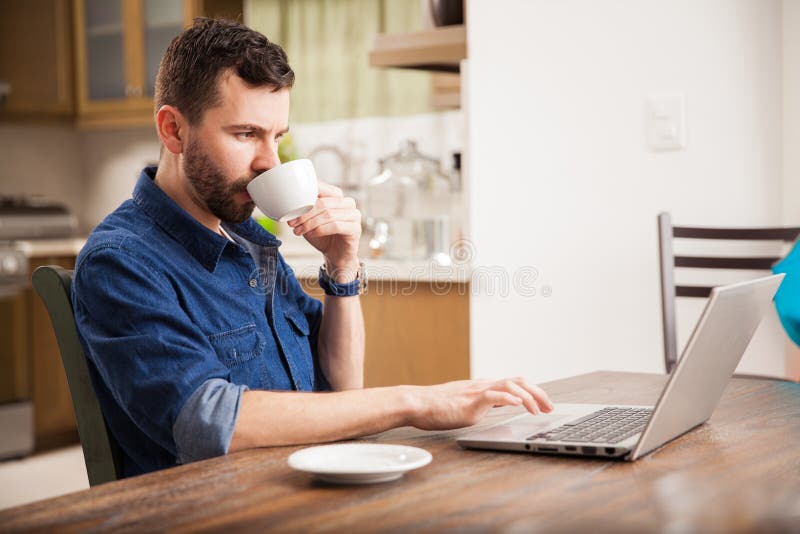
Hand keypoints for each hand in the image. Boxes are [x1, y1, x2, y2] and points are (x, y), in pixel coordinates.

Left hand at [287, 182, 361, 280]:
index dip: (305, 197)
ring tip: (298, 231)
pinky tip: (311, 234)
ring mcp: (354, 215)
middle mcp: (348, 203)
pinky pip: (335, 226)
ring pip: (329, 214)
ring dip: (310, 223)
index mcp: (337, 195)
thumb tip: (288, 202)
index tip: (291, 207)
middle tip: (292, 222)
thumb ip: (304, 209)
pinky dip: (319, 230)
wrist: (335, 255)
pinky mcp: (356, 229)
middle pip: (324, 203)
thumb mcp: (310, 219)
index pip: (321, 188)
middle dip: (305, 213)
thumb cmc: (323, 235)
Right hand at [406, 377, 552, 430]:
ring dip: (528, 397)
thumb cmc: (435, 407)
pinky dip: (509, 399)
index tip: (543, 404)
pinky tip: (519, 405)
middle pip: (517, 381)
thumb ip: (480, 403)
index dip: (532, 392)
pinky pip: (493, 396)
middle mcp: (483, 385)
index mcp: (483, 386)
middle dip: (537, 393)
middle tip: (549, 407)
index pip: (514, 383)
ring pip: (509, 386)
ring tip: (537, 409)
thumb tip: (492, 407)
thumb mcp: (464, 404)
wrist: (417, 403)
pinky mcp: (469, 401)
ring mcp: (476, 392)